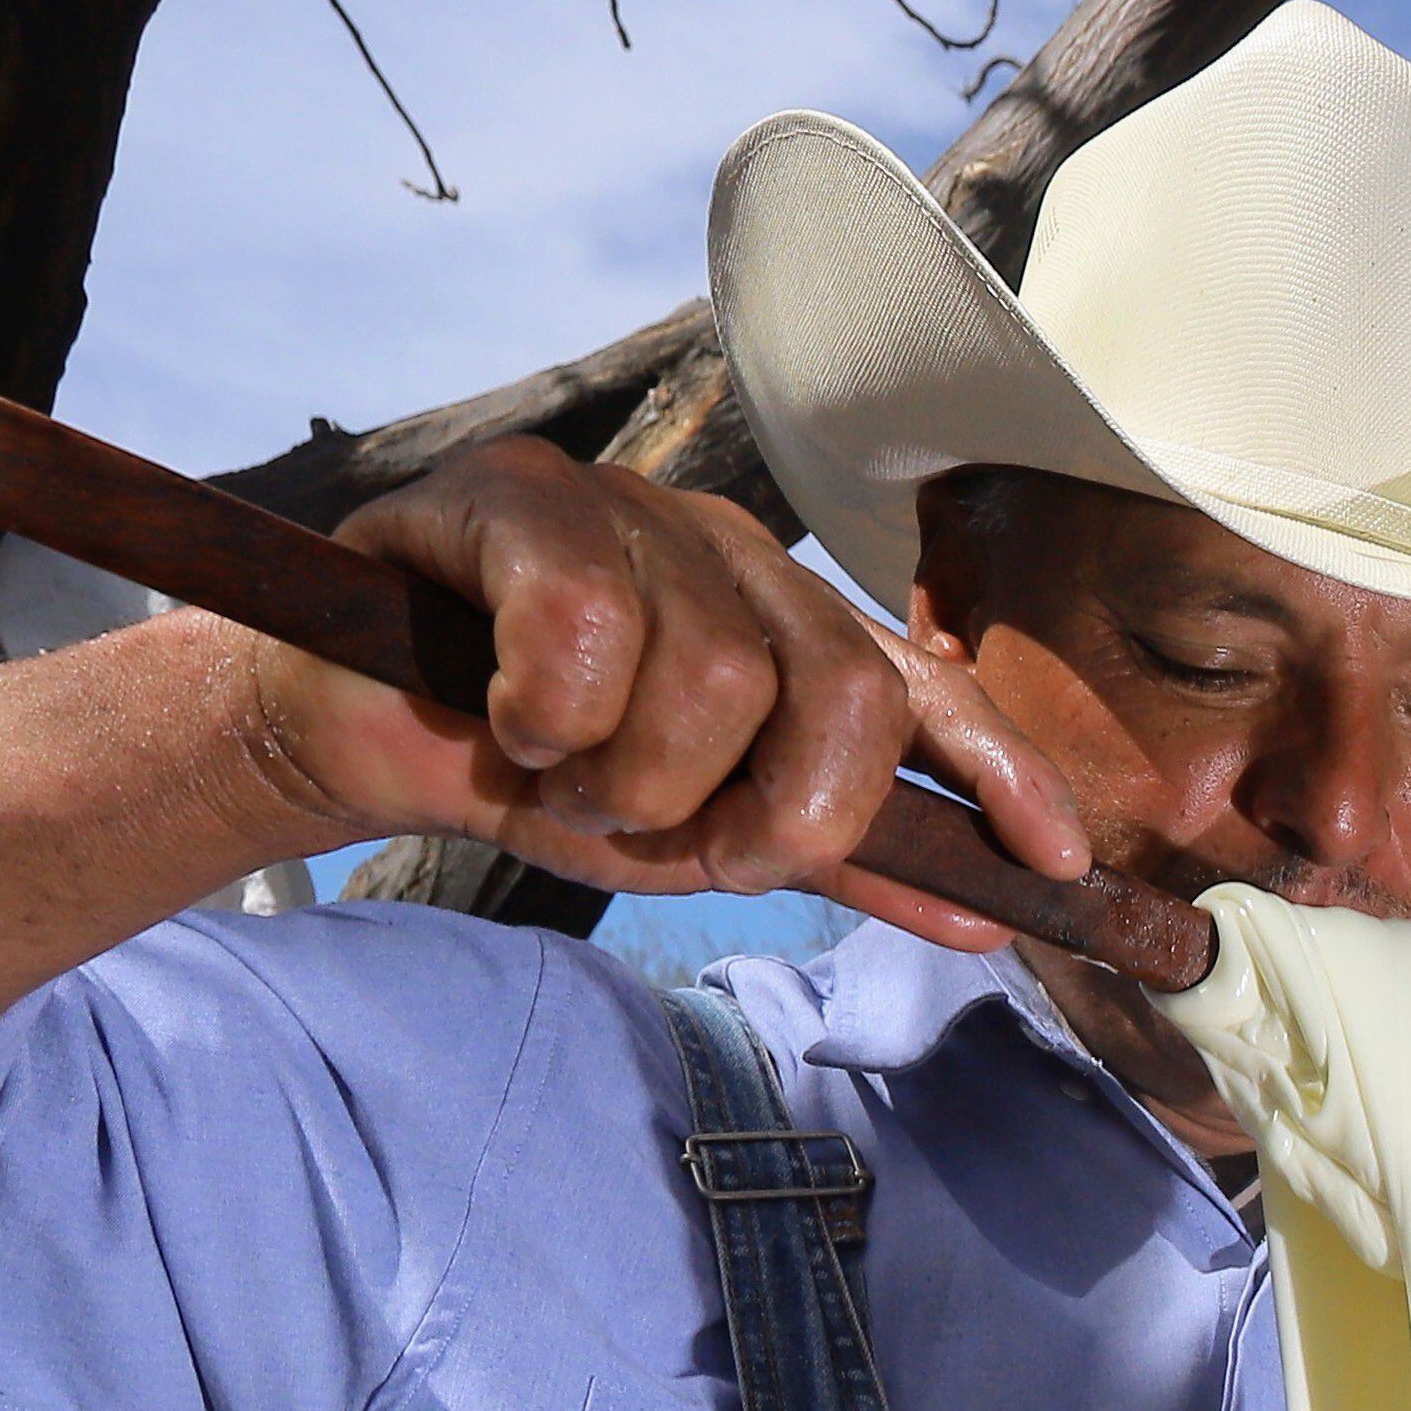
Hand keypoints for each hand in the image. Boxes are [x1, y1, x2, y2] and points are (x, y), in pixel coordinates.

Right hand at [252, 438, 1090, 949]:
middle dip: (776, 813)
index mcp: (786, 626)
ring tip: (571, 781)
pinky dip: (550, 713)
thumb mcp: (697, 835)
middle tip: (694, 851)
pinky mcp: (522, 492)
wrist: (356, 730)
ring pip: (713, 680)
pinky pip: (589, 624)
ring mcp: (633, 510)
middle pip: (837, 693)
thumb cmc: (533, 772)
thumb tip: (987, 918)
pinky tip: (511, 717)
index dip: (1000, 769)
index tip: (1054, 864)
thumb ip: (837, 862)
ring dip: (631, 784)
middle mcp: (732, 556)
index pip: (923, 687)